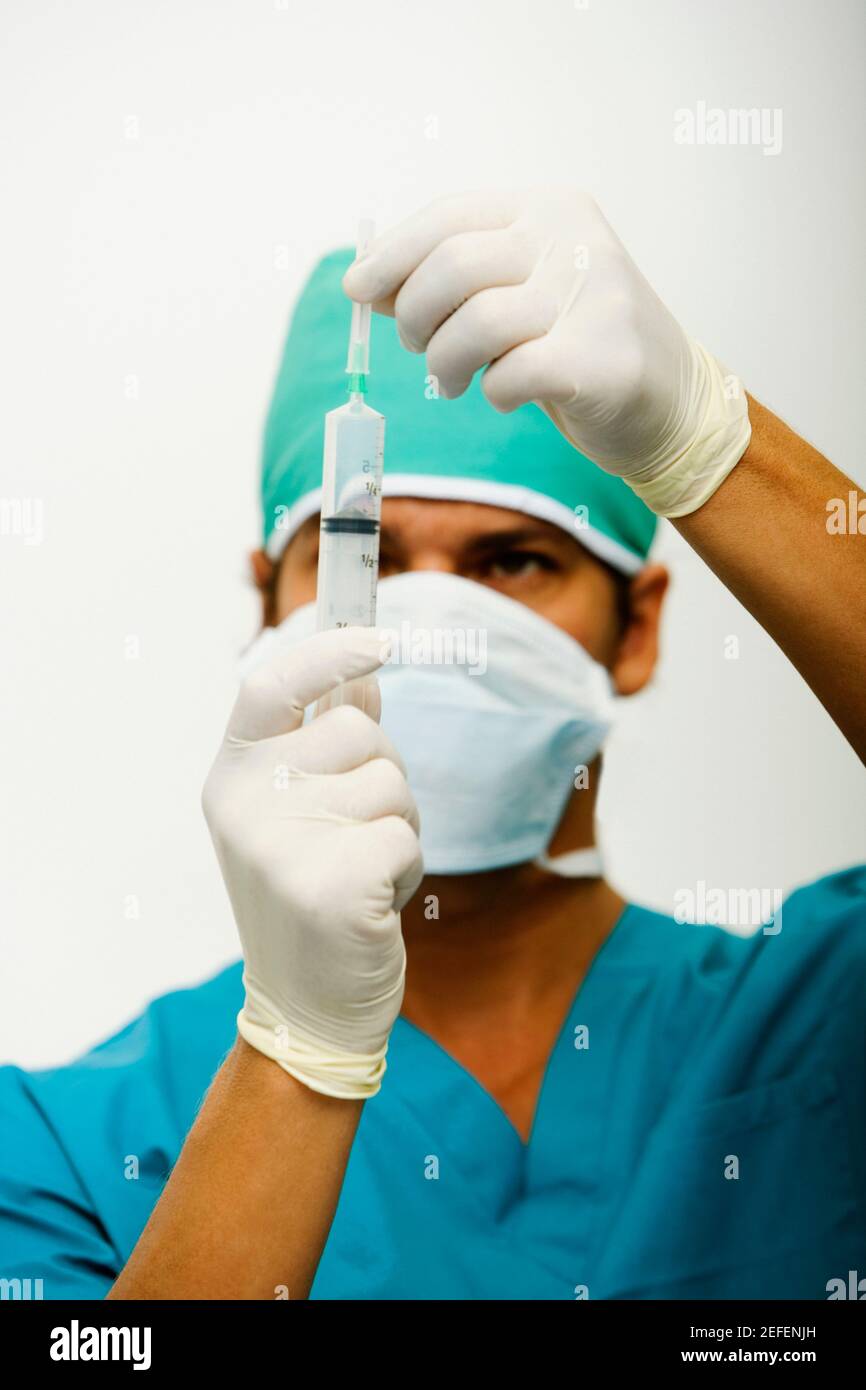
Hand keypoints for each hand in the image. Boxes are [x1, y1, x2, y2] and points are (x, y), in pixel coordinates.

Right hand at [202, 627, 423, 1098]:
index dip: (327, 654)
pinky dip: (406, 867)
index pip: (271, 683)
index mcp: (230, 777)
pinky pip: (406, 833)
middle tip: (357, 832)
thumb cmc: (309, 898)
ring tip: (362, 873)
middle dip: (383, 774)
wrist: (304, 1008)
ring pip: (391, 782)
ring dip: (397, 825)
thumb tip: (363, 678)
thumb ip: (324, 744)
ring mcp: (282, 844)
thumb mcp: (298, 814)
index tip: (379, 640)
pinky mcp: (331, 885)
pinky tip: (375, 904)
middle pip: (357, 730)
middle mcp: (244, 804)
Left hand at [342, 187, 749, 515]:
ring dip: (444, 362)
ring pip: (476, 323)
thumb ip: (454, 283)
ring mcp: (595, 296)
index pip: (449, 216)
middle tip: (418, 349)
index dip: (391, 254)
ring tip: (451, 382)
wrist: (670, 401)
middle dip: (414, 315)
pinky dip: (493, 393)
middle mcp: (574, 239)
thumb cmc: (578, 344)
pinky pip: (512, 374)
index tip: (356, 288)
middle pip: (453, 266)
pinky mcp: (602, 358)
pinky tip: (503, 398)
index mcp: (548, 209)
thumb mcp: (518, 295)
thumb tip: (366, 283)